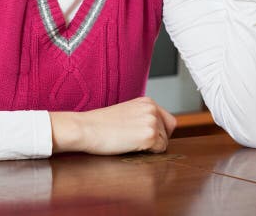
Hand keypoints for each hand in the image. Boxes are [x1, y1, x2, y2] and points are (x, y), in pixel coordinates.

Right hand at [51, 96, 176, 154]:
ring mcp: (152, 122)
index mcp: (147, 101)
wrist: (86, 128)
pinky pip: (159, 151)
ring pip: (164, 142)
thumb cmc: (99, 124)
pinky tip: (130, 146)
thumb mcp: (126, 113)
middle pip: (169, 132)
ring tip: (129, 142)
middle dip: (157, 139)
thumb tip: (157, 132)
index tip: (143, 136)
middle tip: (135, 140)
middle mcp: (152, 109)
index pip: (168, 121)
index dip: (159, 132)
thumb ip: (142, 117)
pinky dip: (147, 153)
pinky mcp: (150, 136)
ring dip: (150, 147)